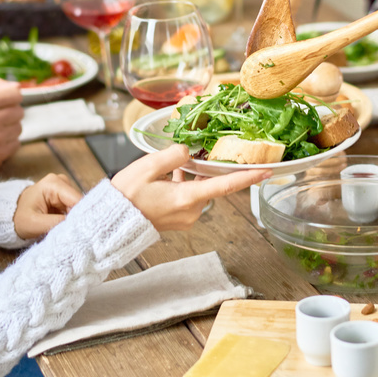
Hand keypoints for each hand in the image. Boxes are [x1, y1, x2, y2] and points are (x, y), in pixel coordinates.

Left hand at [13, 173, 81, 239]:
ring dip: (74, 219)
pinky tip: (64, 225)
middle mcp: (62, 181)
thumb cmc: (20, 218)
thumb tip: (77, 226)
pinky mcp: (65, 195)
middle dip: (77, 218)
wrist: (12, 215)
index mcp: (53, 183)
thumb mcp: (34, 223)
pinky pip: (75, 208)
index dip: (81, 216)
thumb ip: (56, 224)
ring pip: (79, 206)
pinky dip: (71, 218)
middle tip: (71, 233)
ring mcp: (64, 187)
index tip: (81, 231)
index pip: (77, 200)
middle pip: (80, 203)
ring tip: (64, 229)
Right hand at [111, 145, 270, 231]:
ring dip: (189, 178)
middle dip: (202, 170)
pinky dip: (183, 186)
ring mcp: (185, 218)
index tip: (267, 171)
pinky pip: (188, 197)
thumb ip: (174, 155)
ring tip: (164, 172)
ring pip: (197, 190)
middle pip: (209, 184)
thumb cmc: (126, 196)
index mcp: (186, 198)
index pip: (225, 186)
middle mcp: (191, 211)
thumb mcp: (148, 167)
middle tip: (184, 159)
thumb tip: (188, 153)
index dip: (248, 177)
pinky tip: (167, 179)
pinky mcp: (179, 221)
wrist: (110, 223)